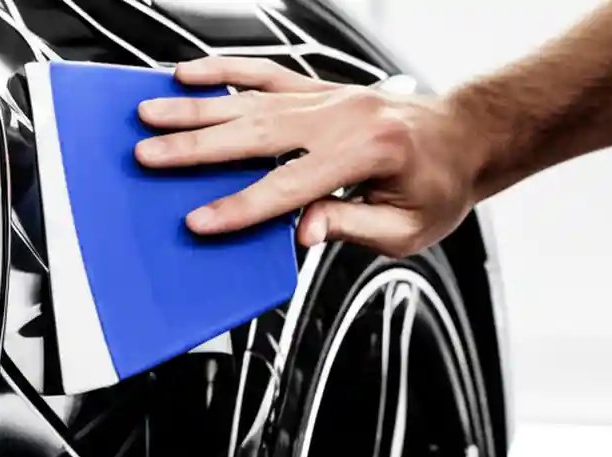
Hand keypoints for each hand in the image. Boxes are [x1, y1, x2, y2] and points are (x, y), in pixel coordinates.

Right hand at [135, 57, 487, 256]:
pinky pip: (264, 73)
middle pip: (256, 134)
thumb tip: (301, 230)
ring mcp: (326, 96)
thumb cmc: (436, 188)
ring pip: (249, 99)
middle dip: (195, 147)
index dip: (242, 207)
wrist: (463, 138)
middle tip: (148, 156)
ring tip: (149, 113)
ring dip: (194, 106)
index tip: (199, 221)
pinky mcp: (317, 87)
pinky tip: (187, 72)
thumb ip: (350, 227)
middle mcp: (343, 116)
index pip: (291, 186)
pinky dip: (223, 70)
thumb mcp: (405, 230)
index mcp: (368, 153)